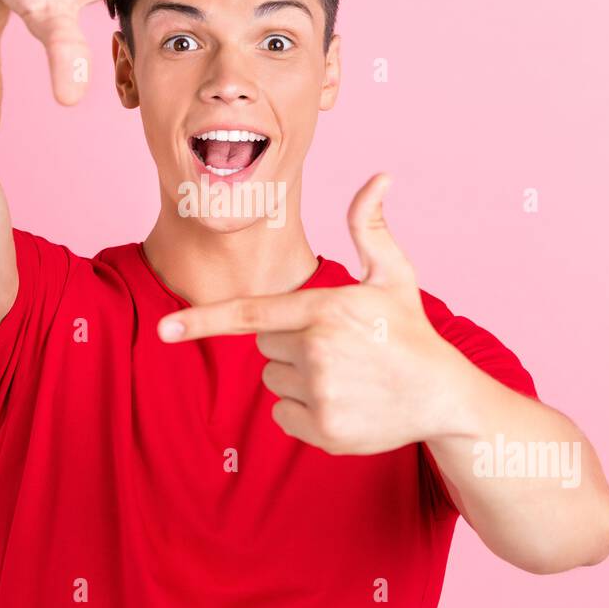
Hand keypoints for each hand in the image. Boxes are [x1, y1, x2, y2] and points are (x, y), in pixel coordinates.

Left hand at [157, 174, 466, 454]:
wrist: (445, 397)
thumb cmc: (412, 331)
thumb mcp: (394, 274)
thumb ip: (371, 226)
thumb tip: (380, 177)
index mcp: (325, 309)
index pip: (250, 314)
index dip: (201, 321)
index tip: (164, 330)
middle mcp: (317, 351)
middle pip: (264, 344)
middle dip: (288, 342)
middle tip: (336, 347)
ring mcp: (321, 394)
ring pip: (273, 380)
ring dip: (297, 378)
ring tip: (345, 375)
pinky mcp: (325, 430)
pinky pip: (283, 415)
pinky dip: (304, 412)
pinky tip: (343, 403)